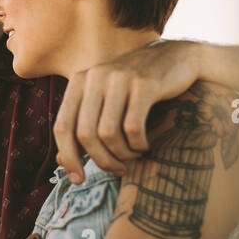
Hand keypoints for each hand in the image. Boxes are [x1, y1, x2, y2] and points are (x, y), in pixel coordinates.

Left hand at [54, 39, 202, 180]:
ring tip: (133, 157)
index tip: (80, 181)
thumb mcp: (105, 102)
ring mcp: (119, 78)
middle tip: (118, 170)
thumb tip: (61, 161)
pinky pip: (133, 127)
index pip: (62, 127)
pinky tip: (145, 145)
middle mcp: (95, 76)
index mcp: (79, 81)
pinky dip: (138, 145)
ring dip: (122, 155)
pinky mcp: (144, 84)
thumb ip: (83, 128)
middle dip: (101, 161)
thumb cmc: (136, 87)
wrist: (177, 57)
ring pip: (108, 134)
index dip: (69, 158)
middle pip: (85, 134)